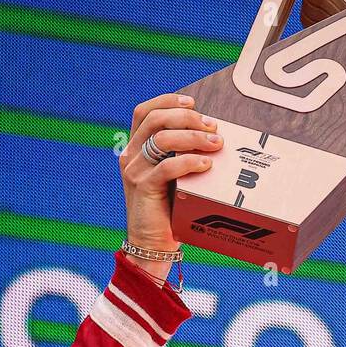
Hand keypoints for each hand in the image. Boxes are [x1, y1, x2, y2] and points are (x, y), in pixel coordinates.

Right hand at [119, 92, 222, 280]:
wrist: (151, 245)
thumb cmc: (168, 211)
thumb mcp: (171, 177)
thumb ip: (179, 156)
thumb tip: (211, 135)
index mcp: (134, 149)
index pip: (145, 112)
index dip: (168, 101)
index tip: (193, 102)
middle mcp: (130, 156)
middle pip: (156, 120)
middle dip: (187, 118)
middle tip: (212, 126)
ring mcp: (134, 172)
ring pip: (162, 140)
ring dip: (193, 138)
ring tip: (215, 144)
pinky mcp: (143, 188)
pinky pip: (167, 166)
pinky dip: (190, 162)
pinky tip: (206, 166)